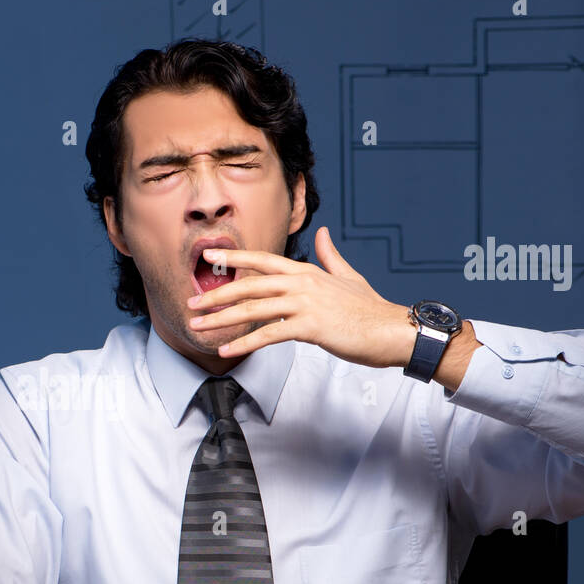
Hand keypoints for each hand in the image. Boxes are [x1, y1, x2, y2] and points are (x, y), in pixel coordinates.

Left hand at [186, 225, 414, 367]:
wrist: (393, 330)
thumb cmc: (370, 309)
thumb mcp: (348, 276)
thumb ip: (330, 256)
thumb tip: (323, 234)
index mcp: (306, 270)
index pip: (261, 260)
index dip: (233, 259)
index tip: (207, 257)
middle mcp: (302, 282)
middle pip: (248, 284)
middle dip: (215, 294)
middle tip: (191, 303)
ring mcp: (305, 303)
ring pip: (252, 308)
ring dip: (221, 319)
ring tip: (198, 326)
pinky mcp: (310, 326)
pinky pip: (268, 335)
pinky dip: (243, 343)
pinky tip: (225, 350)